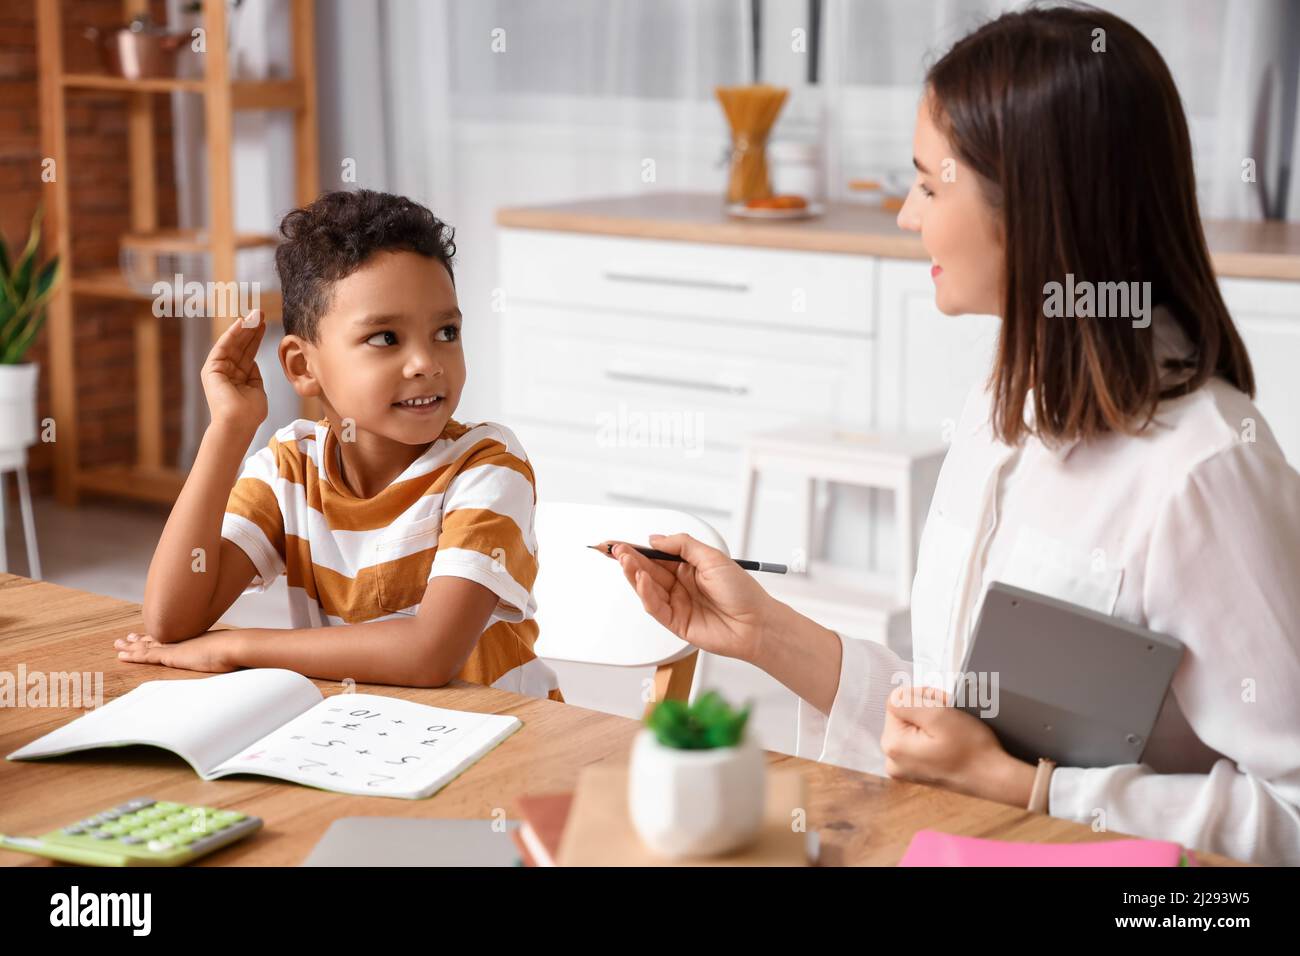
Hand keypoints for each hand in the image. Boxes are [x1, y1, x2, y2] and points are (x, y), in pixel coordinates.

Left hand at [114, 630, 242, 673]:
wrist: (235, 646)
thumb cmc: (236, 650)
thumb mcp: (229, 651)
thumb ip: (226, 652)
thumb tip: (234, 656)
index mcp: (195, 639)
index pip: (173, 638)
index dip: (160, 637)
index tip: (150, 635)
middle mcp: (182, 640)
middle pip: (157, 639)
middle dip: (141, 639)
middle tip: (127, 637)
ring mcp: (175, 647)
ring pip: (147, 646)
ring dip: (131, 646)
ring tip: (118, 644)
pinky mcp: (171, 656)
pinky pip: (146, 656)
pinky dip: (133, 655)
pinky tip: (122, 655)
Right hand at [202, 310, 267, 431]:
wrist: (238, 424)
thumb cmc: (250, 413)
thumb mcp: (256, 389)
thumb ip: (254, 376)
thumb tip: (252, 362)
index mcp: (238, 377)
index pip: (248, 353)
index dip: (256, 338)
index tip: (265, 323)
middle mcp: (226, 372)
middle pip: (241, 346)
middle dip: (251, 329)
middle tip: (262, 313)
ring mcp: (218, 370)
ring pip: (233, 344)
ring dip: (244, 328)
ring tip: (256, 314)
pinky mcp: (211, 369)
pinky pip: (223, 347)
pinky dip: (232, 334)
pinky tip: (242, 323)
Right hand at [607, 533, 774, 662]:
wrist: (756, 623)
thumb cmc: (742, 591)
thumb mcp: (712, 557)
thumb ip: (682, 546)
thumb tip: (656, 539)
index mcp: (688, 567)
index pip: (655, 555)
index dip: (636, 549)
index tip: (619, 542)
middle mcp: (680, 584)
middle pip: (647, 570)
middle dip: (629, 559)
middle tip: (613, 549)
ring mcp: (677, 603)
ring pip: (647, 587)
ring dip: (633, 573)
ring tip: (624, 559)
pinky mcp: (676, 622)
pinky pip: (655, 607)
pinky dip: (645, 593)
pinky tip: (640, 579)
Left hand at [881, 684, 1037, 805]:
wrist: (994, 778)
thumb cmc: (972, 749)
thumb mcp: (939, 715)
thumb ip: (908, 701)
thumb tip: (895, 697)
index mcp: (892, 745)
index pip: (897, 701)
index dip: (923, 697)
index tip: (944, 708)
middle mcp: (892, 760)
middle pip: (904, 714)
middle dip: (927, 710)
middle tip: (951, 720)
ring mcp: (903, 767)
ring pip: (913, 725)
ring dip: (932, 721)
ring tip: (951, 732)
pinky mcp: (916, 770)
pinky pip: (919, 740)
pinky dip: (934, 735)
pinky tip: (948, 742)